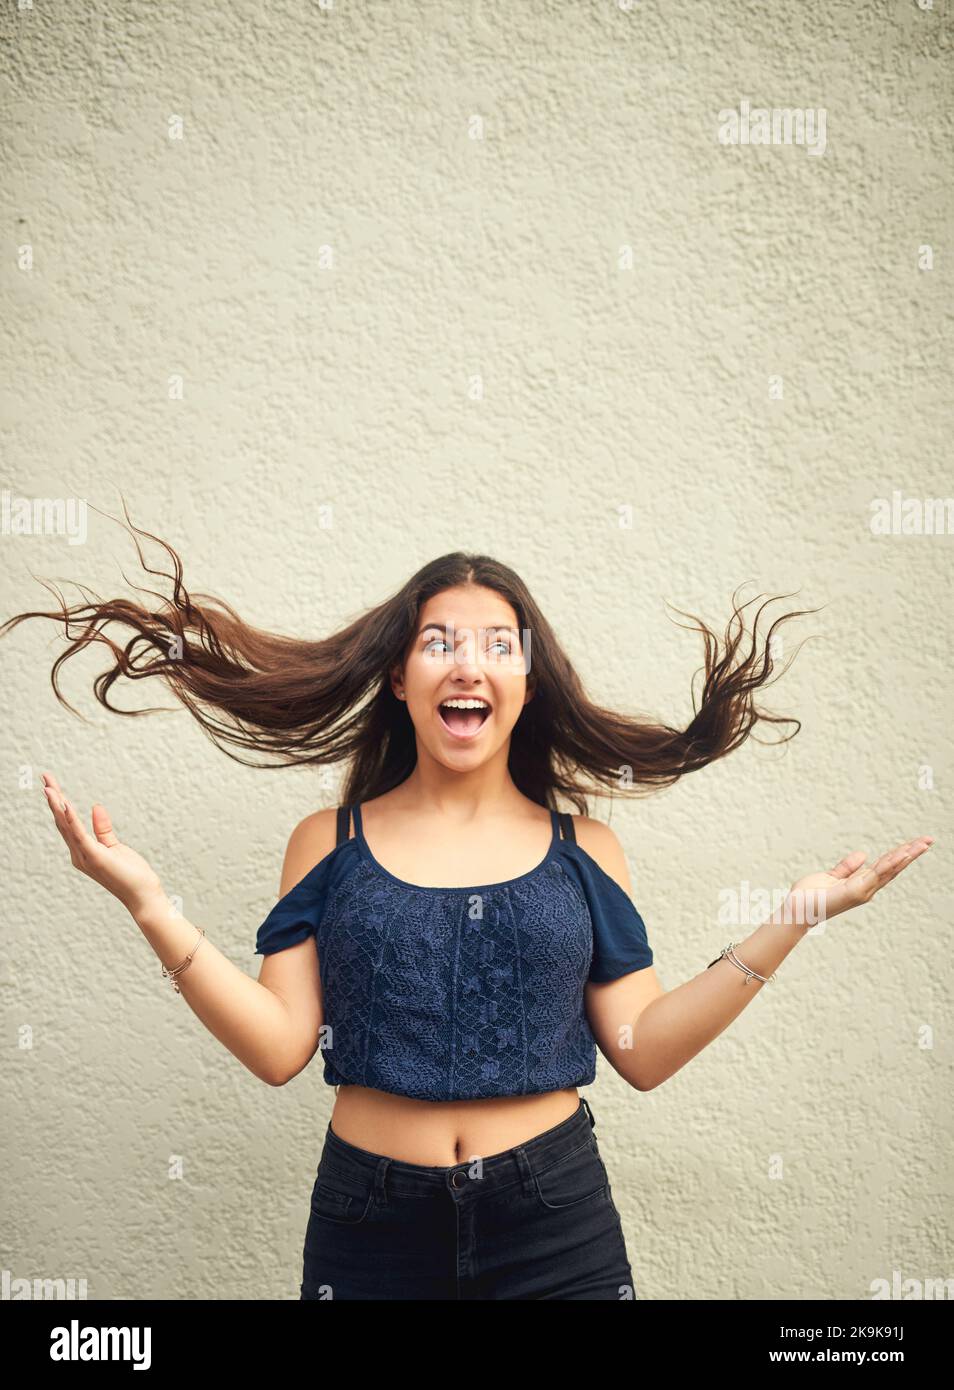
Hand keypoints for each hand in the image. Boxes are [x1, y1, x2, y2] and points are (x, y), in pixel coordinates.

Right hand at [41, 770, 166, 920]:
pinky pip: (80, 835)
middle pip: (62, 822)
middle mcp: (79, 854)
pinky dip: (72, 819)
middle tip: (44, 777)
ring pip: (67, 826)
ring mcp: (85, 857)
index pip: (67, 823)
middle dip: (53, 799)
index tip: (51, 785)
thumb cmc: (130, 873)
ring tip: (49, 787)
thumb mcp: (115, 846)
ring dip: (57, 806)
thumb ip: (103, 828)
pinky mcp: (95, 857)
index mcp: (82, 851)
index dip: (59, 803)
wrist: (141, 894)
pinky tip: (66, 805)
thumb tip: (95, 805)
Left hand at [784, 835, 934, 925]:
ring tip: (923, 844)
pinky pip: (876, 873)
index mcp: (862, 883)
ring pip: (890, 869)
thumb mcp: (831, 876)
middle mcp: (866, 888)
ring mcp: (862, 890)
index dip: (902, 854)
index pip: (886, 866)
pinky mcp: (855, 890)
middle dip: (912, 853)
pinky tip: (902, 854)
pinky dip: (890, 864)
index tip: (916, 842)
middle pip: (894, 867)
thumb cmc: (811, 896)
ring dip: (907, 855)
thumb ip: (847, 867)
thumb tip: (863, 854)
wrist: (797, 909)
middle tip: (930, 839)